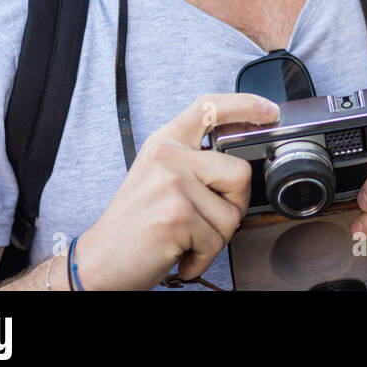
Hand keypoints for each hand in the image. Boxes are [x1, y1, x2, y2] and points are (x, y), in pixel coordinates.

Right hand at [75, 93, 278, 288]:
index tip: (269, 111)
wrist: (97, 263)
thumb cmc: (134, 226)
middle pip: (240, 173)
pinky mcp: (176, 216)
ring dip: (214, 239)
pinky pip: (216, 241)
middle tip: (204, 223)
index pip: (210, 107)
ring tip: (184, 240)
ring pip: (231, 214)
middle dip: (233, 206)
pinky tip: (178, 254)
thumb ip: (194, 162)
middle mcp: (167, 157)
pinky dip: (202, 258)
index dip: (246, 104)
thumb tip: (240, 164)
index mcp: (165, 143)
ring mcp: (171, 185)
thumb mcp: (158, 178)